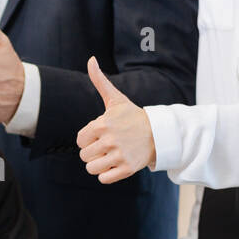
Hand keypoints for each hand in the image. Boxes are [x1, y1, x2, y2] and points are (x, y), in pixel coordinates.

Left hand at [76, 56, 154, 183]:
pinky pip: (104, 179)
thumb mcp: (115, 99)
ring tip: (109, 156)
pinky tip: (115, 165)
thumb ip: (99, 80)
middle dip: (93, 152)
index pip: (80, 140)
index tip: (100, 135)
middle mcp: (110, 140)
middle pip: (84, 156)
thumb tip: (91, 59)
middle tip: (106, 146)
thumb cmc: (132, 117)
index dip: (88, 138)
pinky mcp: (127, 169)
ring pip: (92, 169)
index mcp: (103, 124)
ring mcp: (119, 156)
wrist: (158, 133)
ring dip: (98, 165)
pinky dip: (107, 175)